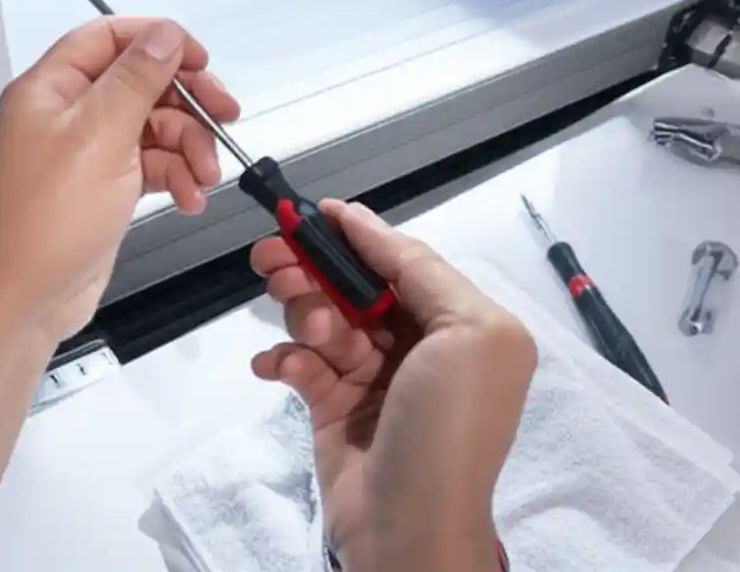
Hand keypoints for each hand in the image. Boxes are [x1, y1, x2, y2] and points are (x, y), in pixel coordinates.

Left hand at [0, 17, 238, 341]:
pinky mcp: (103, 190)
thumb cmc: (42, 221)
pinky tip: (190, 199)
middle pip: (141, 84)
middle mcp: (68, 115)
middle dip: (187, 101)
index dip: (159, 41)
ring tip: (205, 177)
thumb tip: (165, 34)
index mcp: (53, 88)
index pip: (110, 38)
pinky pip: (151, 168)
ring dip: (189, 148)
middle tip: (225, 115)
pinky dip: (176, 179)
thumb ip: (136, 79)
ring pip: (154, 129)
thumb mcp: (99, 136)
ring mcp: (86, 155)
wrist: (19, 300)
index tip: (201, 62)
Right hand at [250, 201, 535, 571]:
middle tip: (272, 261)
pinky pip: (301, 363)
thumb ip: (421, 271)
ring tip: (308, 340)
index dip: (360, 235)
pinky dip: (285, 360)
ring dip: (305, 317)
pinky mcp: (335, 408)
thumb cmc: (447, 429)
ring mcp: (376, 379)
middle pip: (355, 286)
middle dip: (314, 270)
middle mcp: (423, 348)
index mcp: (467, 326)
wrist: (408, 526)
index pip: (406, 263)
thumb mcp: (467, 335)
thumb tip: (368, 225)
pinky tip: (278, 368)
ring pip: (324, 318)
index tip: (314, 212)